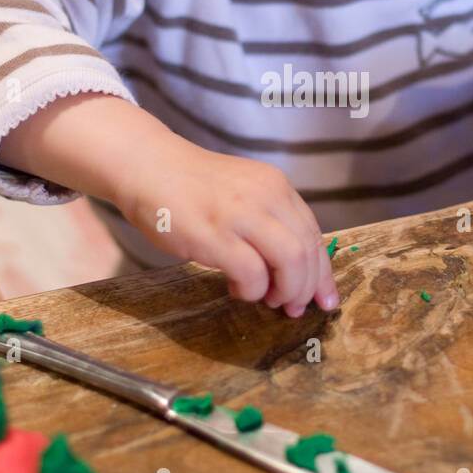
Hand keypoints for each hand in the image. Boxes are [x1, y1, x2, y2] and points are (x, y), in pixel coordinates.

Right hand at [117, 132, 339, 316]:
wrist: (149, 166)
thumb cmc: (192, 186)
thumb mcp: (243, 191)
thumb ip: (269, 219)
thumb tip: (295, 267)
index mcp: (276, 186)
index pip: (314, 234)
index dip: (322, 272)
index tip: (324, 298)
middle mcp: (265, 196)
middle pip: (307, 252)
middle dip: (305, 288)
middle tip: (292, 307)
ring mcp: (239, 214)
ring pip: (289, 262)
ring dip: (285, 291)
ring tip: (266, 299)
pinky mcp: (213, 235)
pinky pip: (251, 273)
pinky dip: (251, 290)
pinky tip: (235, 288)